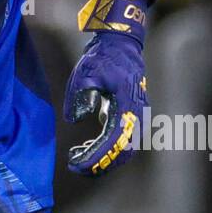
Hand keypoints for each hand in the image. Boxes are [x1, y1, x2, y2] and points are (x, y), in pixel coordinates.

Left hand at [66, 0, 150, 176]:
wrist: (121, 45)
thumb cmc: (103, 57)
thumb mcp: (86, 71)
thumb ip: (79, 95)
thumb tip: (75, 119)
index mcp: (128, 105)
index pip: (114, 141)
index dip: (96, 157)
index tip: (77, 164)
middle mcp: (137, 114)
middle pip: (122, 152)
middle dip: (99, 165)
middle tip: (74, 167)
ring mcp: (136, 117)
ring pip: (123, 150)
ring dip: (101, 159)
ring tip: (76, 159)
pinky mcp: (130, 117)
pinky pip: (120, 141)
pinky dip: (103, 150)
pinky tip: (83, 149)